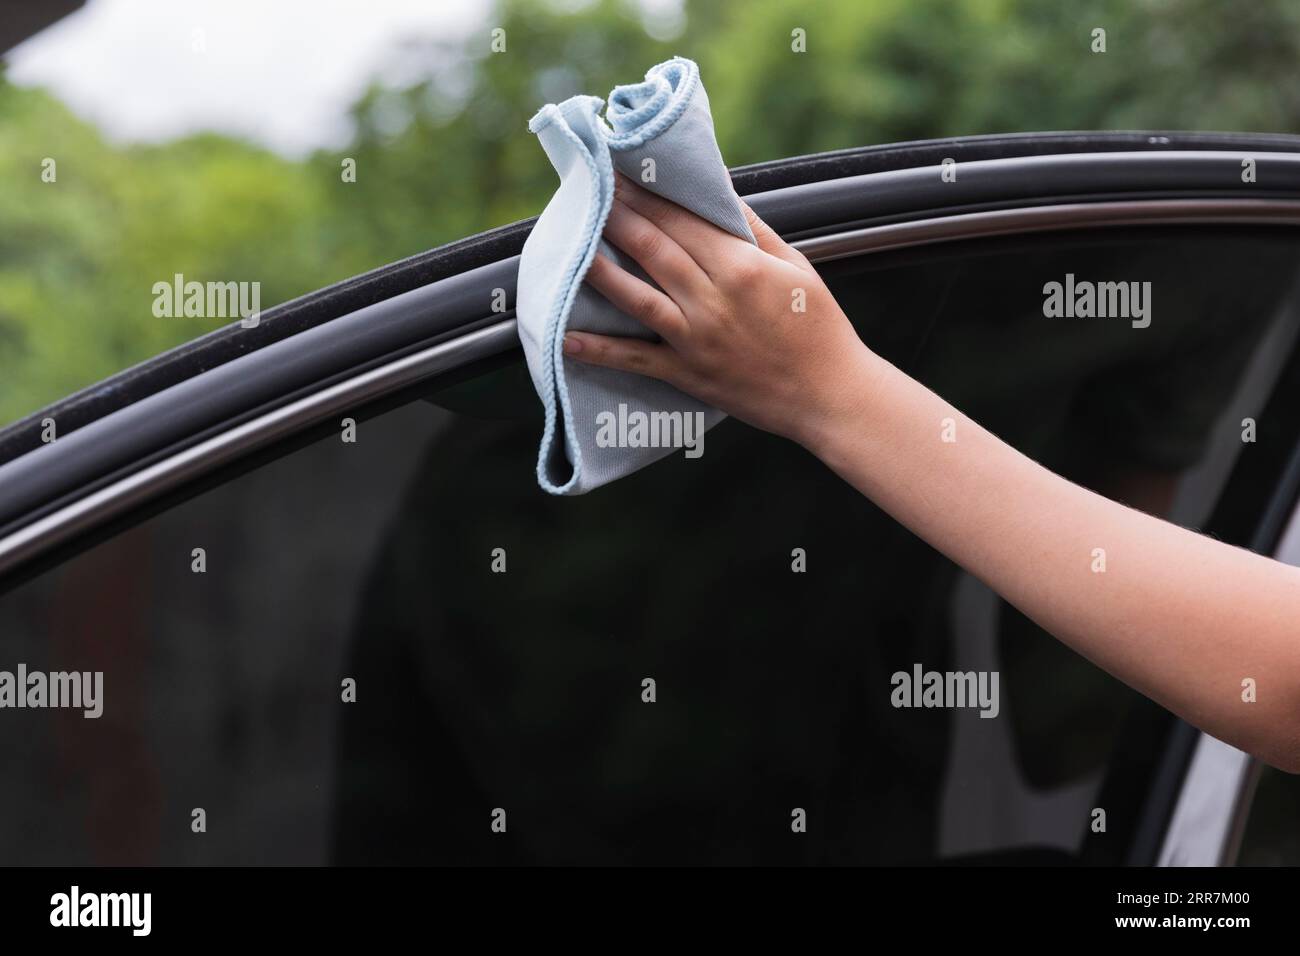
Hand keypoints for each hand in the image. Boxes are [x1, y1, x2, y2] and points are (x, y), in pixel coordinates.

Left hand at [564, 174, 877, 449]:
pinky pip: (636, 360)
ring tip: (571, 245)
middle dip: (618, 217)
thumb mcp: (796, 267)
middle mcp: (714, 301)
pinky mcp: (688, 374)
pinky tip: (565, 338)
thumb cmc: (817, 328)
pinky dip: (600, 351)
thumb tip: (718, 190)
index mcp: (743, 268)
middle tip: (589, 190)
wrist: (829, 396)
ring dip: (600, 269)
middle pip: (654, 250)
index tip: (622, 172)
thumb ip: (752, 230)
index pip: (683, 221)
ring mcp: (697, 340)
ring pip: (636, 297)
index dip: (648, 195)